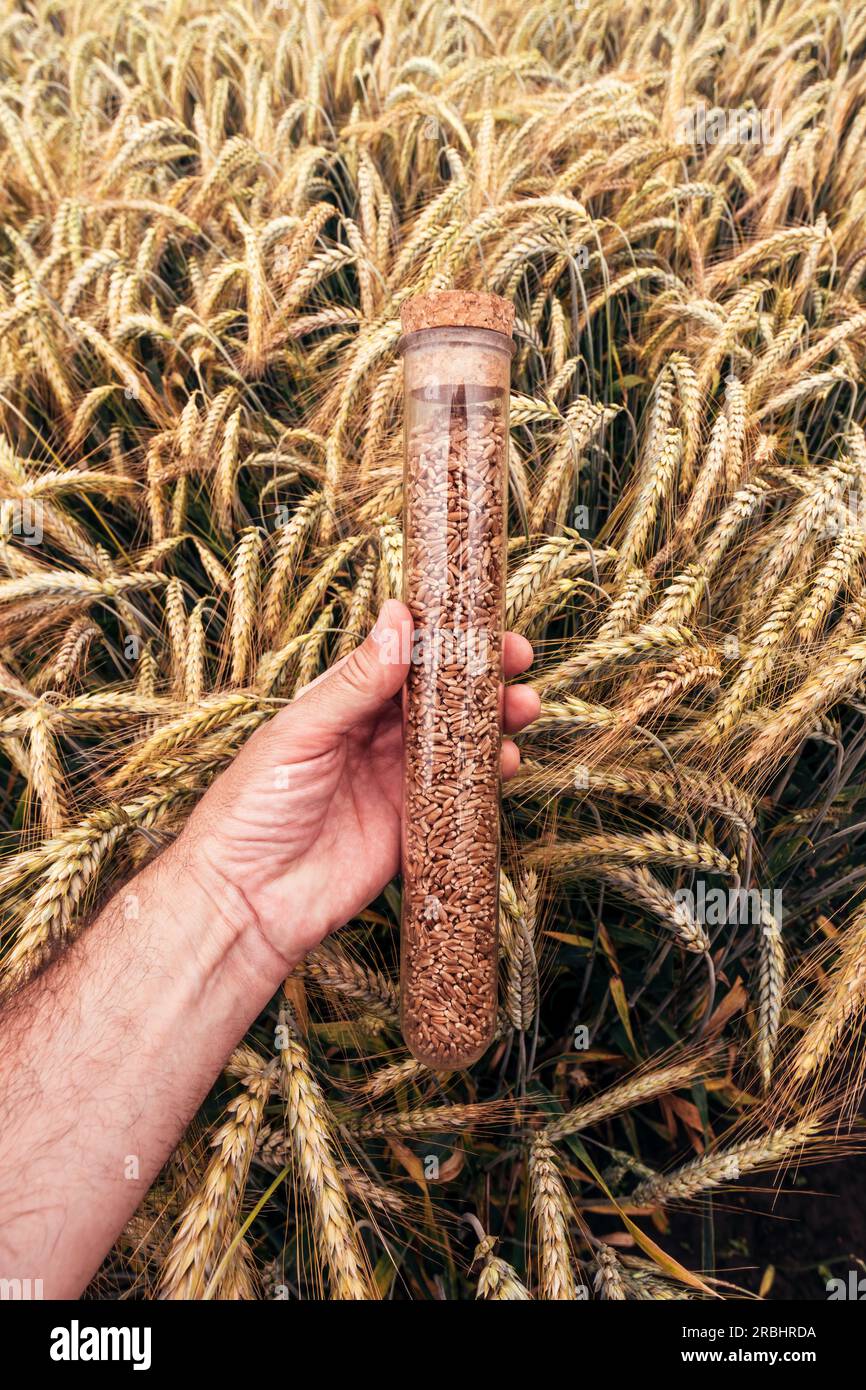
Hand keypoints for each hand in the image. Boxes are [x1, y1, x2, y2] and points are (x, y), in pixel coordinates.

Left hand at [180, 601, 539, 967]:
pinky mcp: (414, 826)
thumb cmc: (253, 807)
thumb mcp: (303, 732)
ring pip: (458, 741)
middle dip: (482, 676)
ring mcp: (396, 781)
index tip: (483, 621)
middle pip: (441, 697)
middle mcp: (374, 737)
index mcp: (342, 702)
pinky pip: (460, 794)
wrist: (247, 898)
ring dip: (493, 722)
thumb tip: (397, 617)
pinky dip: (488, 776)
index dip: (444, 639)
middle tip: (520, 660)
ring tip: (522, 708)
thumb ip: (356, 682)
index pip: (402, 658)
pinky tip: (506, 761)